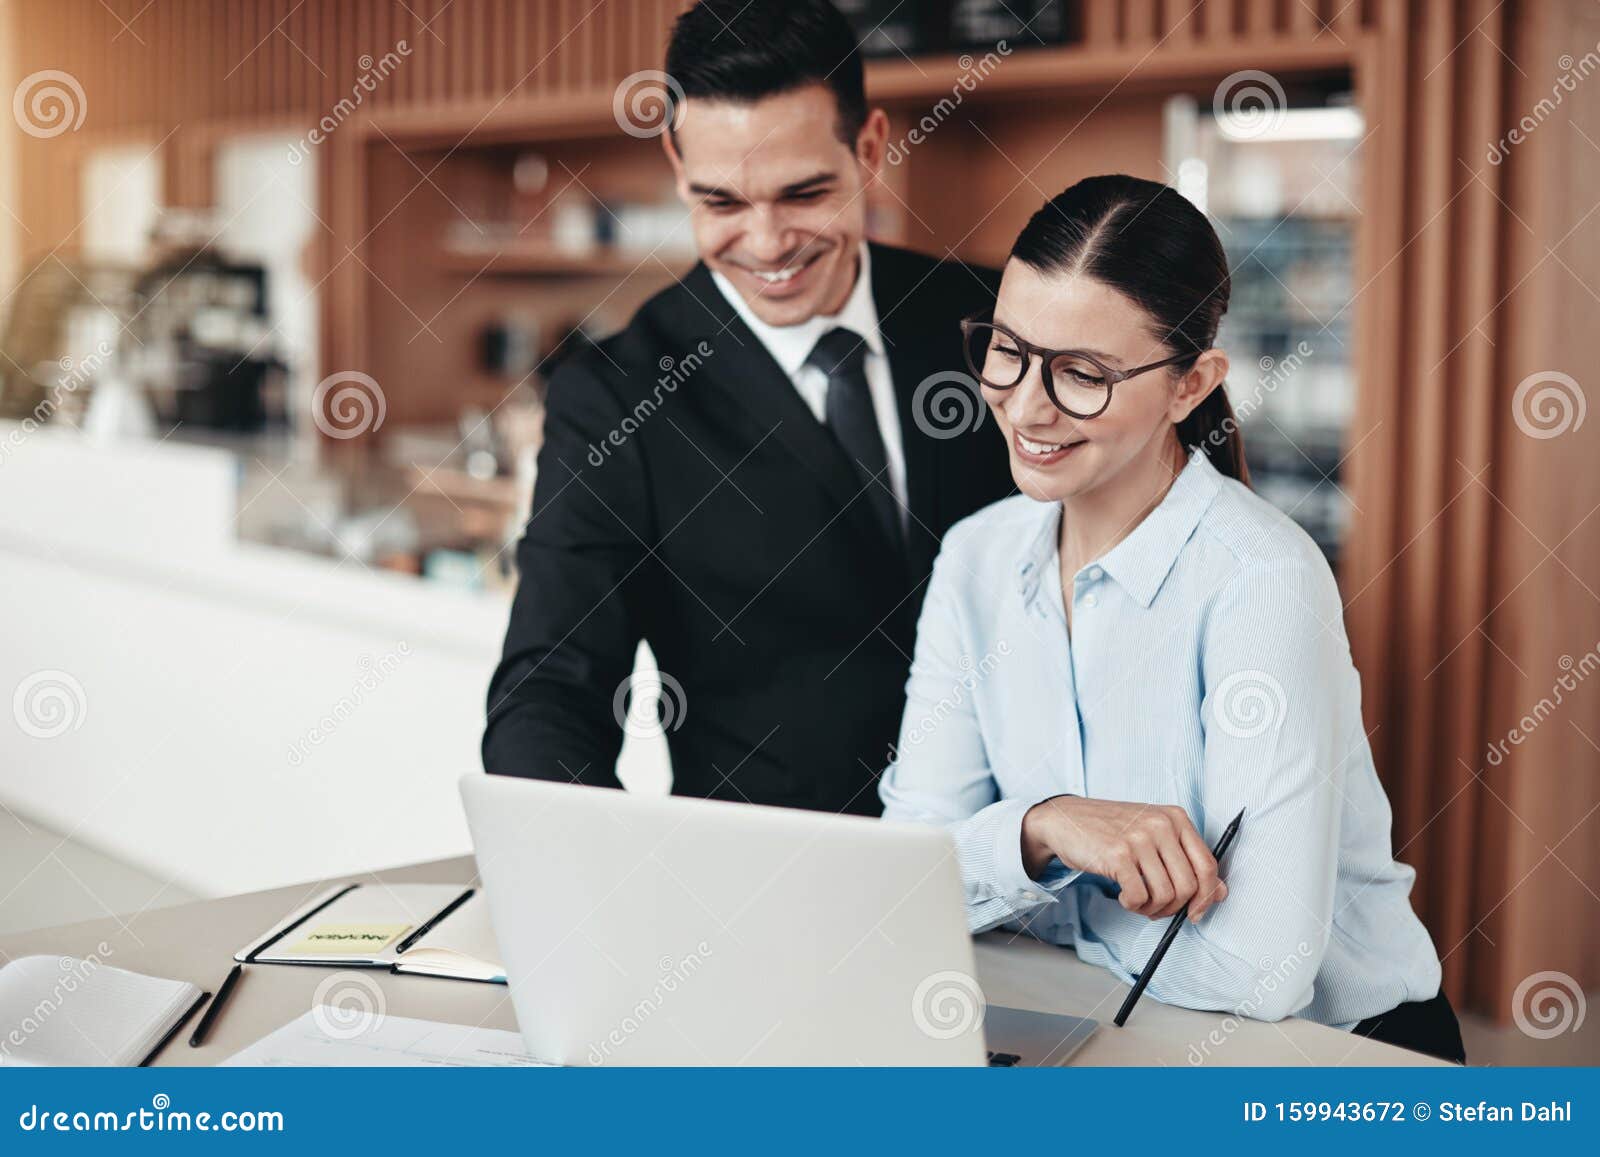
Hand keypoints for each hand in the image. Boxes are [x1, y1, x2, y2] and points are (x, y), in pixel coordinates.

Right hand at [1021, 796, 1226, 920]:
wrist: (1065, 819)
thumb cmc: (1111, 829)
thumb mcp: (1153, 835)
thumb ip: (1186, 860)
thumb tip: (1220, 892)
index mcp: (1175, 818)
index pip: (1208, 865)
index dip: (1206, 896)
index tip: (1196, 912)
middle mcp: (1160, 825)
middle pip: (1189, 886)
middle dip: (1174, 908)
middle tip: (1156, 908)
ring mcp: (1139, 839)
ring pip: (1166, 895)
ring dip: (1152, 908)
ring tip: (1137, 901)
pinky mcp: (1117, 855)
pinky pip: (1139, 897)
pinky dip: (1133, 905)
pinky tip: (1123, 896)